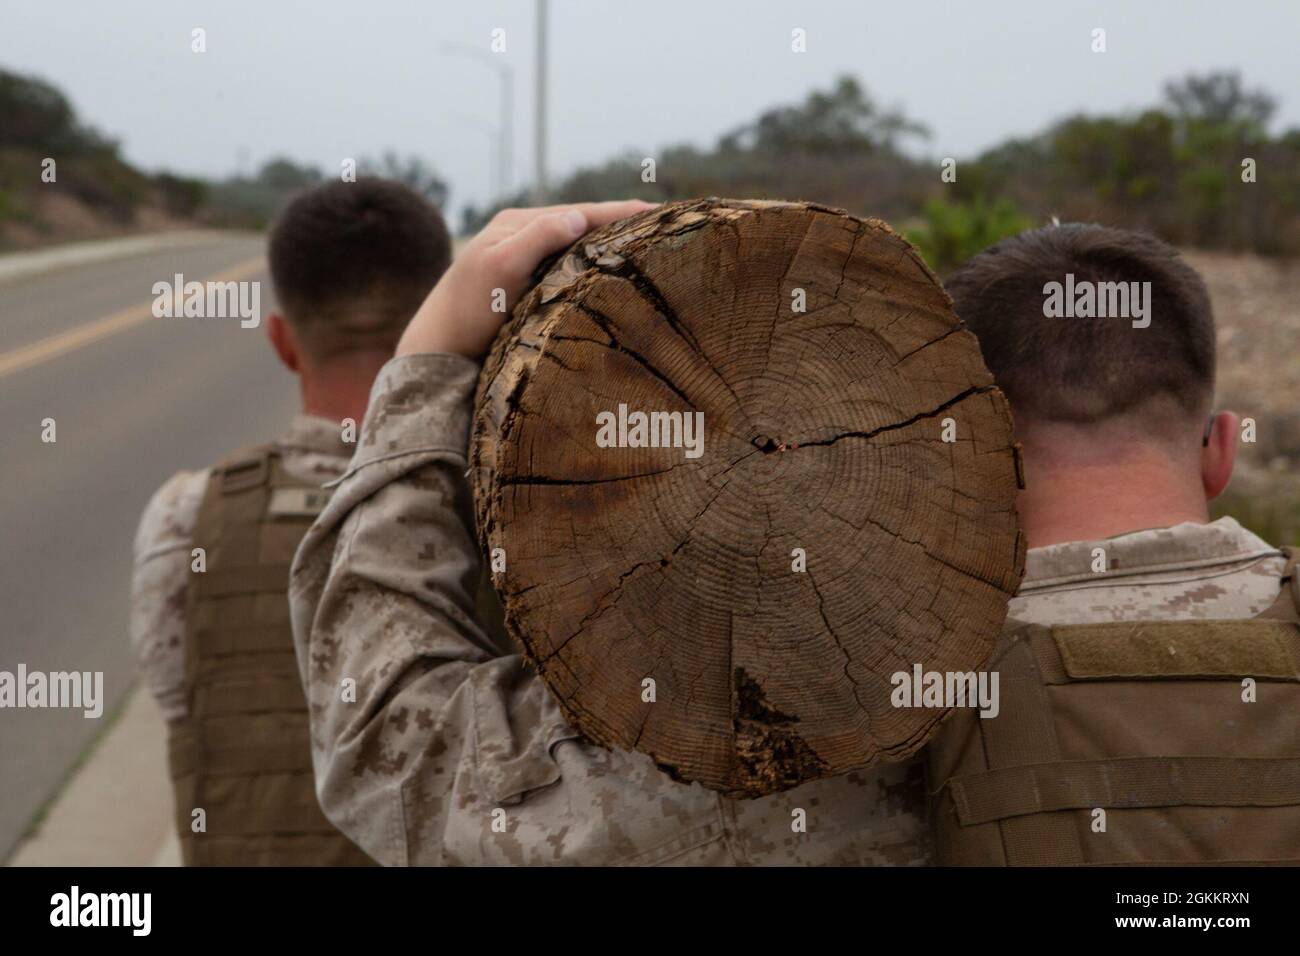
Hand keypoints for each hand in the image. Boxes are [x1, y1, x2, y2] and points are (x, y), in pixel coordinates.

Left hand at [397, 200, 655, 358]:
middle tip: (663, 224)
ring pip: (576, 246)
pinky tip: (610, 272)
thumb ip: (536, 238)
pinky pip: (569, 268)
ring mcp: (524, 262)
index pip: (579, 212)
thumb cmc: (466, 312)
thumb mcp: (500, 268)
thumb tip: (578, 216)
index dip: (619, 211)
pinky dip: (593, 265)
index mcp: (517, 224)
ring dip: (609, 244)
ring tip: (645, 244)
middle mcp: (522, 237)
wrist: (438, 350)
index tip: (657, 210)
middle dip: (620, 223)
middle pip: (581, 224)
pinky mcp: (526, 287)